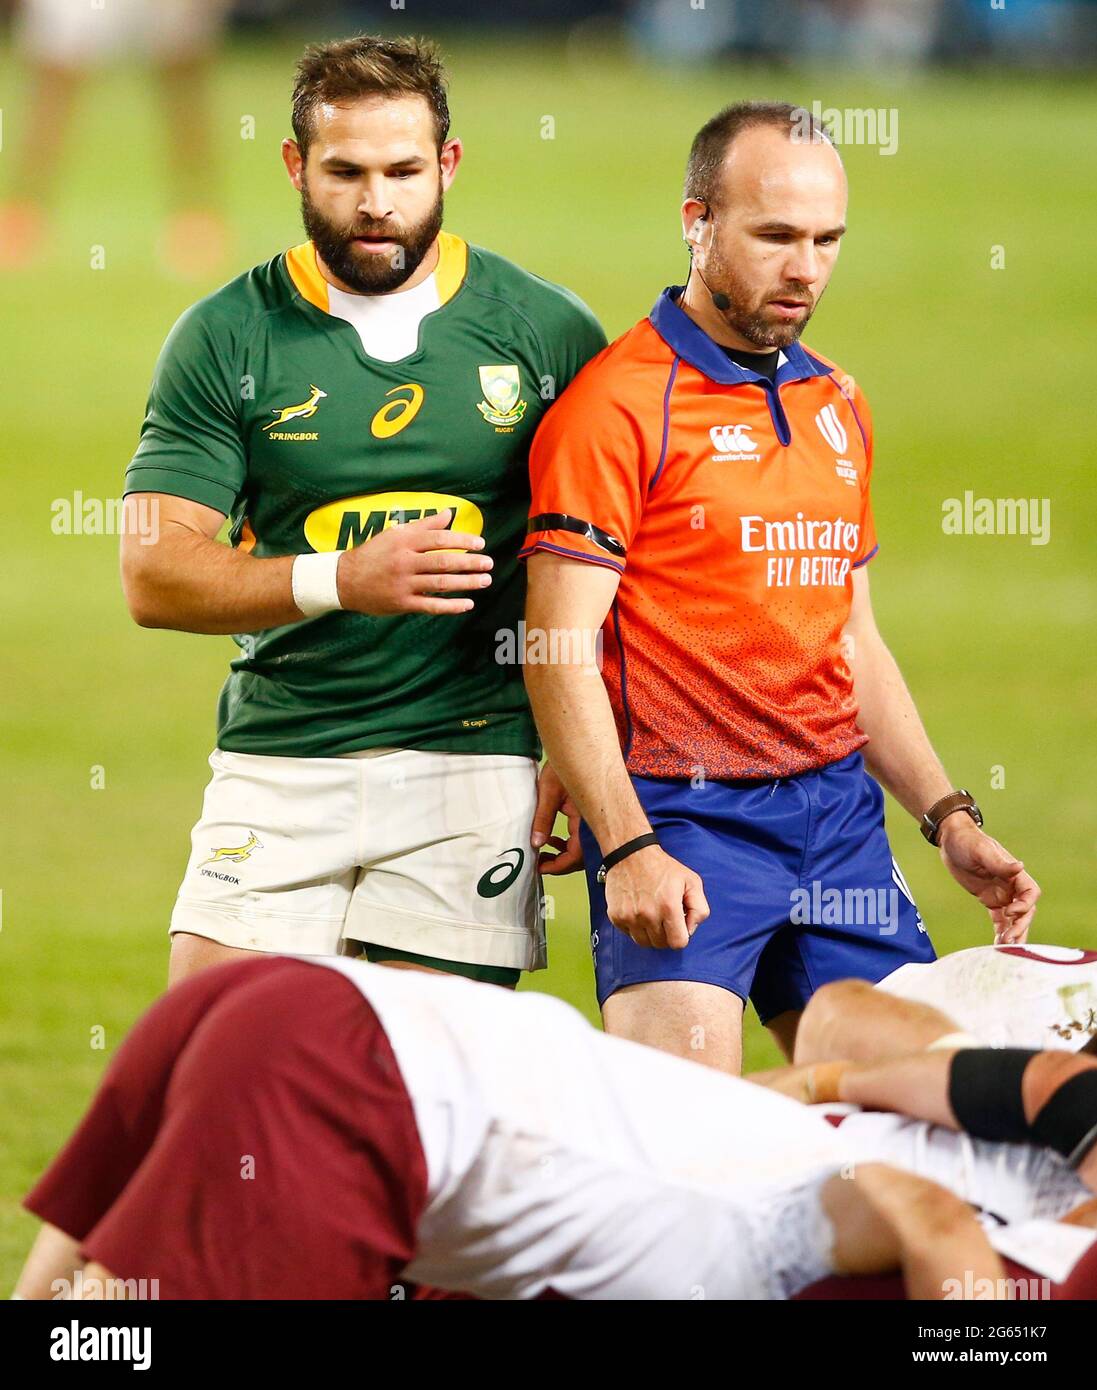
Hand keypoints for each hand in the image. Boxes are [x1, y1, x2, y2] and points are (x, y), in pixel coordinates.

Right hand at [335, 510, 491, 615]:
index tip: (480, 544)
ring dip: (466, 583)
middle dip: (469, 563)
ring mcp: (403, 584)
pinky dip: (451, 606)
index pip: (439, 539)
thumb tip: (449, 514)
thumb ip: (424, 525)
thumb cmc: (374, 554)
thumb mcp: (395, 534)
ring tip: (485, 581)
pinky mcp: (402, 603)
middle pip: (443, 562)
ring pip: (440, 584)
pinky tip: (468, 604)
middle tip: (489, 564)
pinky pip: (431, 606)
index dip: (462, 541)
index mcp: (404, 542)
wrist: (344, 580)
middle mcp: (405, 562)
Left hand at [530, 763, 582, 873]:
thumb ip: (543, 818)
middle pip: (580, 856)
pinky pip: (581, 836)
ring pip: (581, 847)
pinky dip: (567, 842)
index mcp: (586, 819)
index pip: (576, 855)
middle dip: (560, 864)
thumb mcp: (549, 792)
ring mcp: (593, 818)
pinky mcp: (589, 814)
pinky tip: (552, 839)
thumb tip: (536, 843)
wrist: (580, 748)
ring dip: (563, 854)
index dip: (558, 866)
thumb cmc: (565, 765)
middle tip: (540, 864)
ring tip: (543, 854)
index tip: (540, 868)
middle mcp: (593, 822)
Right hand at [604, 844, 708, 949]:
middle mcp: (647, 915)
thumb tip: (690, 929)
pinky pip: (629, 934)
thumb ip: (700, 909)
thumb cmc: (663, 868)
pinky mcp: (615, 916)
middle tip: (665, 917)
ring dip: (650, 933)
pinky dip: (635, 927)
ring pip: (644, 942)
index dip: (681, 936)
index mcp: (669, 907)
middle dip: (666, 934)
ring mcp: (629, 917)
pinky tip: (639, 911)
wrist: (631, 854)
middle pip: (661, 944)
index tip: (678, 925)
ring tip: (652, 915)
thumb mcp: (692, 881)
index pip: (678, 943)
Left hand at [938, 816, 1039, 943]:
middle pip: (1025, 911)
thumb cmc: (967, 841)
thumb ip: (1000, 863)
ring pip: (1014, 919)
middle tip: (1009, 940)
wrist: (951, 840)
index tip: (1010, 912)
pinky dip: (1000, 932)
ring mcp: (1001, 894)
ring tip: (1006, 948)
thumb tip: (1020, 866)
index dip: (1025, 905)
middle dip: (1020, 926)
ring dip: (1013, 933)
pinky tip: (997, 945)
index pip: (1031, 893)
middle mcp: (1011, 886)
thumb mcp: (982, 850)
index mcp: (1014, 874)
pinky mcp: (989, 900)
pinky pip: (999, 920)